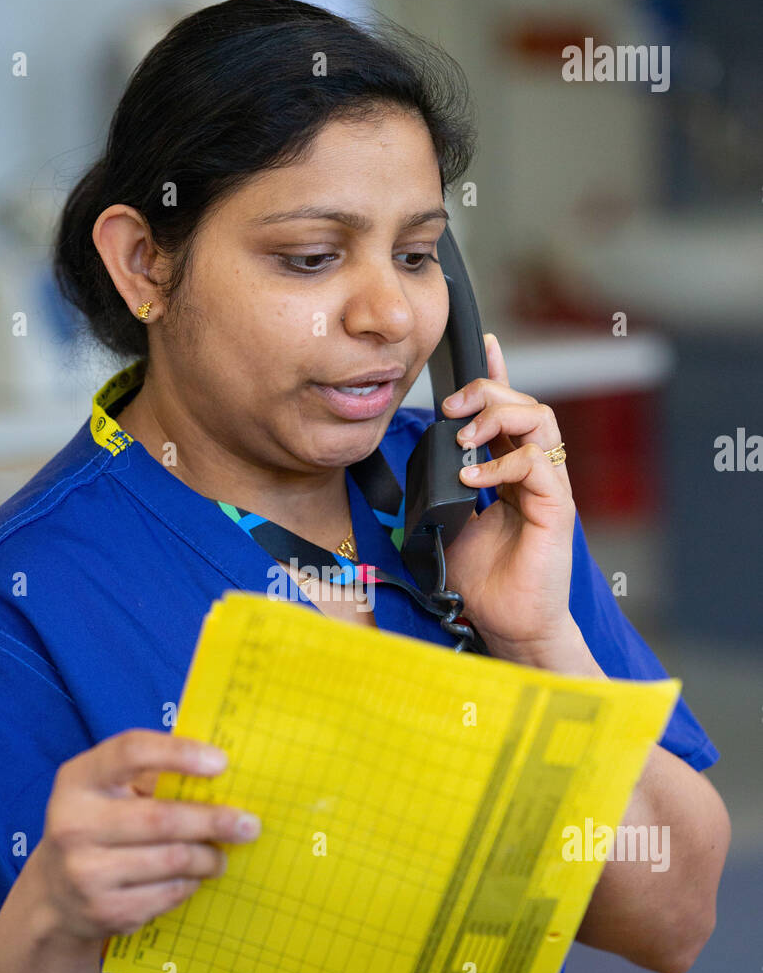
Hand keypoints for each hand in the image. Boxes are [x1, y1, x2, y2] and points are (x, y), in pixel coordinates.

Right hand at [27, 730, 260, 939]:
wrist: (55, 894)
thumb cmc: (100, 826)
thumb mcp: (110, 791)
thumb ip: (153, 775)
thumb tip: (223, 771)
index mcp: (78, 779)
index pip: (130, 752)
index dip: (179, 753)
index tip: (222, 763)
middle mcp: (73, 823)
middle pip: (161, 817)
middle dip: (213, 820)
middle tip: (249, 824)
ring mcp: (85, 871)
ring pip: (172, 859)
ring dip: (208, 857)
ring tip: (221, 855)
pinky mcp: (104, 909)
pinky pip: (168, 893)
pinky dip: (190, 883)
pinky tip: (193, 877)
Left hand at [439, 334, 577, 663]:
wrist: (512, 625)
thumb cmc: (487, 583)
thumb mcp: (450, 527)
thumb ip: (442, 493)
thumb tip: (416, 472)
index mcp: (511, 473)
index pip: (508, 412)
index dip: (496, 376)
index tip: (481, 347)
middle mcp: (534, 473)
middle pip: (524, 404)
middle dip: (487, 391)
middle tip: (452, 405)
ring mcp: (549, 487)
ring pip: (538, 420)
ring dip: (497, 417)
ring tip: (463, 438)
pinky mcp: (556, 507)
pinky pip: (536, 463)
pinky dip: (502, 463)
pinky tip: (473, 477)